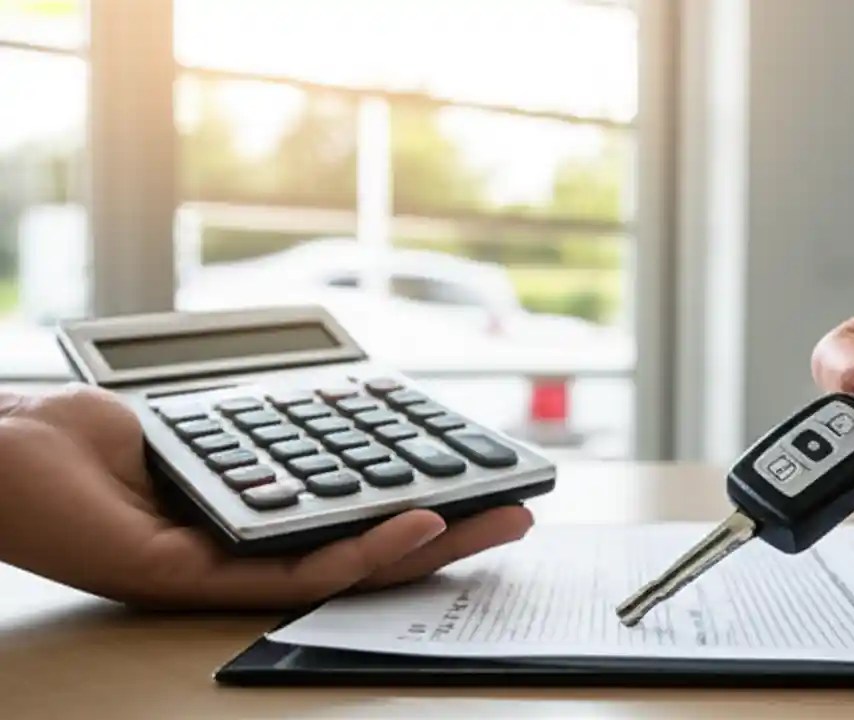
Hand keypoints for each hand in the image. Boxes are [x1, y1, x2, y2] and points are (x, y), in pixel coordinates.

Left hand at [0, 385, 532, 608]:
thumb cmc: (86, 437)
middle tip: (517, 518)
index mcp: (251, 519)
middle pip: (363, 552)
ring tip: (489, 523)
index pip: (352, 521)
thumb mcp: (209, 419)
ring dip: (426, 550)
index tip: (479, 488)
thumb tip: (347, 414)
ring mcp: (218, 574)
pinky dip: (362, 553)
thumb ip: (274, 432)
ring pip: (342, 572)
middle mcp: (241, 555)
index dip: (421, 510)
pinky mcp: (190, 580)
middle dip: (449, 536)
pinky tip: (415, 527)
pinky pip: (291, 573)